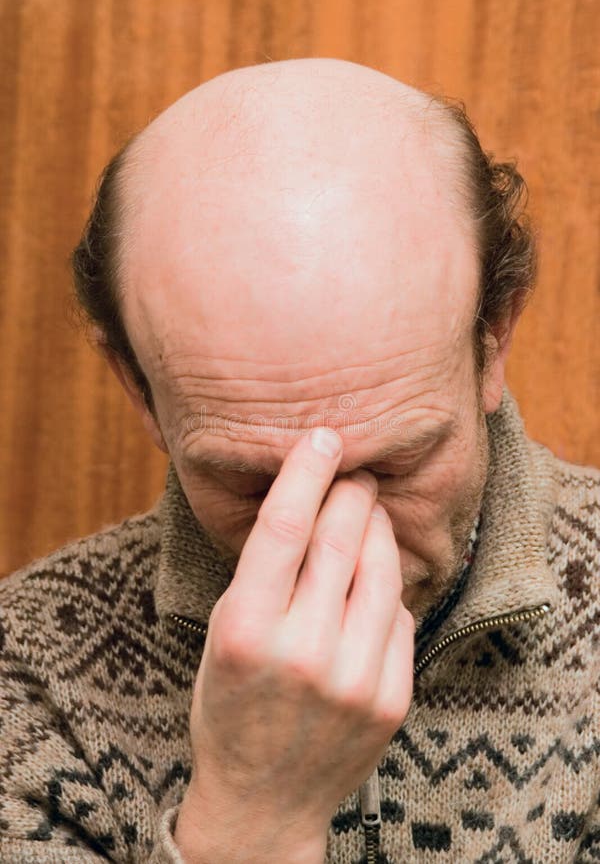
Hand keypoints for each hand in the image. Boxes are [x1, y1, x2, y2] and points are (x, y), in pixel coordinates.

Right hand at [175, 427, 414, 862]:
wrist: (265, 798)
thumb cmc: (231, 703)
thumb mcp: (221, 634)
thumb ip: (262, 573)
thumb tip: (310, 500)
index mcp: (244, 630)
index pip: (283, 527)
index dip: (306, 472)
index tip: (322, 436)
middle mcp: (302, 652)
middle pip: (341, 538)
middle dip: (352, 491)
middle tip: (355, 470)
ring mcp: (354, 678)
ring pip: (382, 569)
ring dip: (377, 528)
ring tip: (369, 511)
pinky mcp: (391, 697)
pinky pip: (400, 615)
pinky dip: (386, 586)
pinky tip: (373, 579)